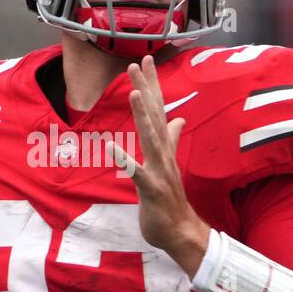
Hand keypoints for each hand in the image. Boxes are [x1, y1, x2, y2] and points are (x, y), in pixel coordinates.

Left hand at [105, 55, 210, 276]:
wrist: (180, 231)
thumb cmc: (170, 199)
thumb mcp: (168, 164)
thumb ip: (171, 139)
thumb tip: (178, 118)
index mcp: (164, 147)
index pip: (159, 109)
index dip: (153, 84)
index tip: (146, 60)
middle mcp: (163, 154)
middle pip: (155, 116)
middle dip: (147, 89)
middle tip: (138, 62)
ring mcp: (159, 170)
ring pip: (150, 138)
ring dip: (143, 116)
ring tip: (135, 93)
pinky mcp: (151, 189)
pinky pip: (137, 173)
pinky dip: (125, 160)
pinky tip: (111, 148)